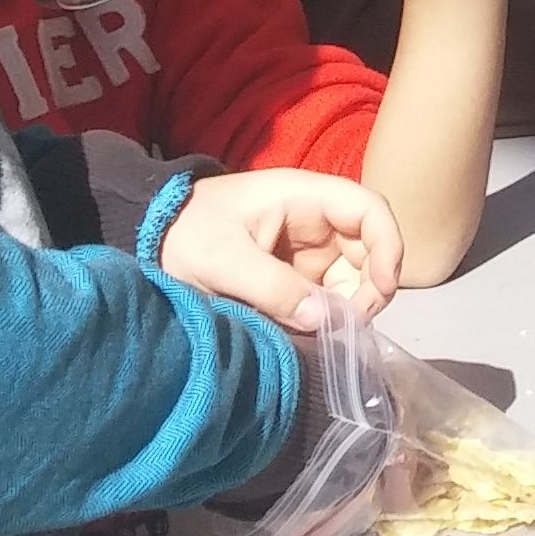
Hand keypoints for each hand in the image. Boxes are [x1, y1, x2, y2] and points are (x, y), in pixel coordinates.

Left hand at [154, 168, 404, 331]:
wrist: (146, 240)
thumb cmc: (184, 235)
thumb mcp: (221, 260)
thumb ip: (272, 288)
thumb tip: (326, 321)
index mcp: (303, 197)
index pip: (369, 209)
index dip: (388, 244)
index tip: (383, 287)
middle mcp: (314, 222)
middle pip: (369, 250)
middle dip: (369, 289)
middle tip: (348, 328)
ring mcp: (306, 252)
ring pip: (352, 280)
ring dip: (349, 309)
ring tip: (327, 337)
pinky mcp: (293, 279)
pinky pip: (326, 299)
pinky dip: (328, 319)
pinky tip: (314, 337)